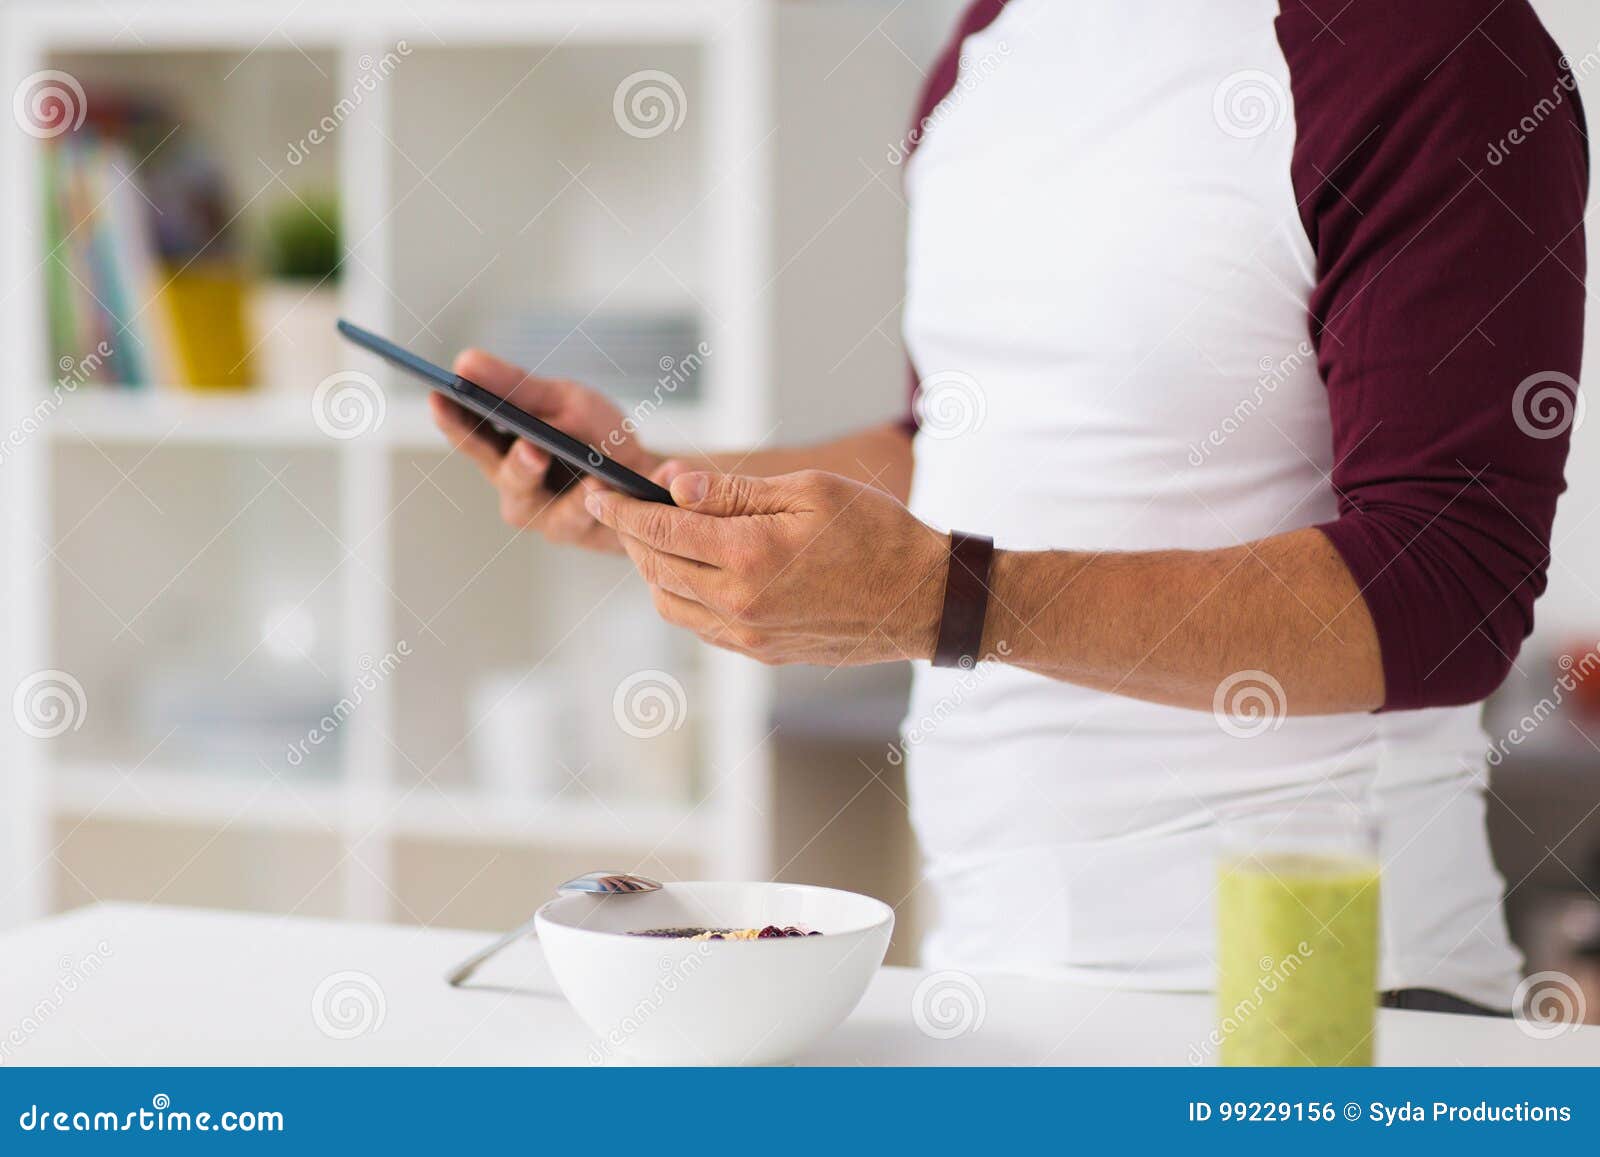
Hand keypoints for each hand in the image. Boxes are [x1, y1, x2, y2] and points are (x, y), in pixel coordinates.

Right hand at [431, 349, 664, 553]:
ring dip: (575, 499)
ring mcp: (558, 521)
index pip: (472, 439)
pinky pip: (606, 525)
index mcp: (505, 455)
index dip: (454, 421)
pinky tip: (622, 485)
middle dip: (521, 466)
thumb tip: (464, 361)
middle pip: (513, 482)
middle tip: (532, 447)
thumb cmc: (595, 435)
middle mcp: (524, 493)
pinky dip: (617, 503)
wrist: (649, 472)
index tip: (439, 397)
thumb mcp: (560, 400)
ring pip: (559, 517)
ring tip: (593, 477)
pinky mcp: (595, 537)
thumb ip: (516, 386)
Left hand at [584, 469, 949, 665]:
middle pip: (655, 569)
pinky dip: (682, 597)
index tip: (599, 492)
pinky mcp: (763, 653)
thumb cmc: (876, 533)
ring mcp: (750, 635)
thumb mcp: (808, 491)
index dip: (621, 509)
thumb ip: (733, 491)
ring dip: (652, 571)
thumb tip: (674, 485)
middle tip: (621, 509)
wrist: (923, 600)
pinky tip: (692, 571)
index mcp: (748, 555)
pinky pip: (701, 626)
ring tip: (654, 538)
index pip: (659, 530)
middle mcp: (740, 603)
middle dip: (630, 536)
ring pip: (671, 604)